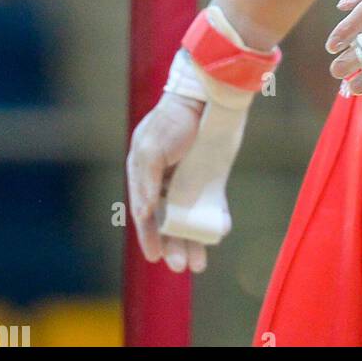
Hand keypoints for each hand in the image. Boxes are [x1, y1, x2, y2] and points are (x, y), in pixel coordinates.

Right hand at [126, 92, 208, 273]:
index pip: (145, 213)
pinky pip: (211, 202)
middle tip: (182, 265)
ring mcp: (189, 177)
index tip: (155, 256)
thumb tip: (142, 215)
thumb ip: (145, 181)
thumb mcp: (151, 148)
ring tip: (199, 263)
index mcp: (144, 173)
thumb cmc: (174, 118)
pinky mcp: (211, 174)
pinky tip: (219, 231)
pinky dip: (214, 217)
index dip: (149, 236)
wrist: (207, 94)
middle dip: (174, 243)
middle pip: (168, 219)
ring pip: (189, 216)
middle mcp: (165, 180)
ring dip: (193, 238)